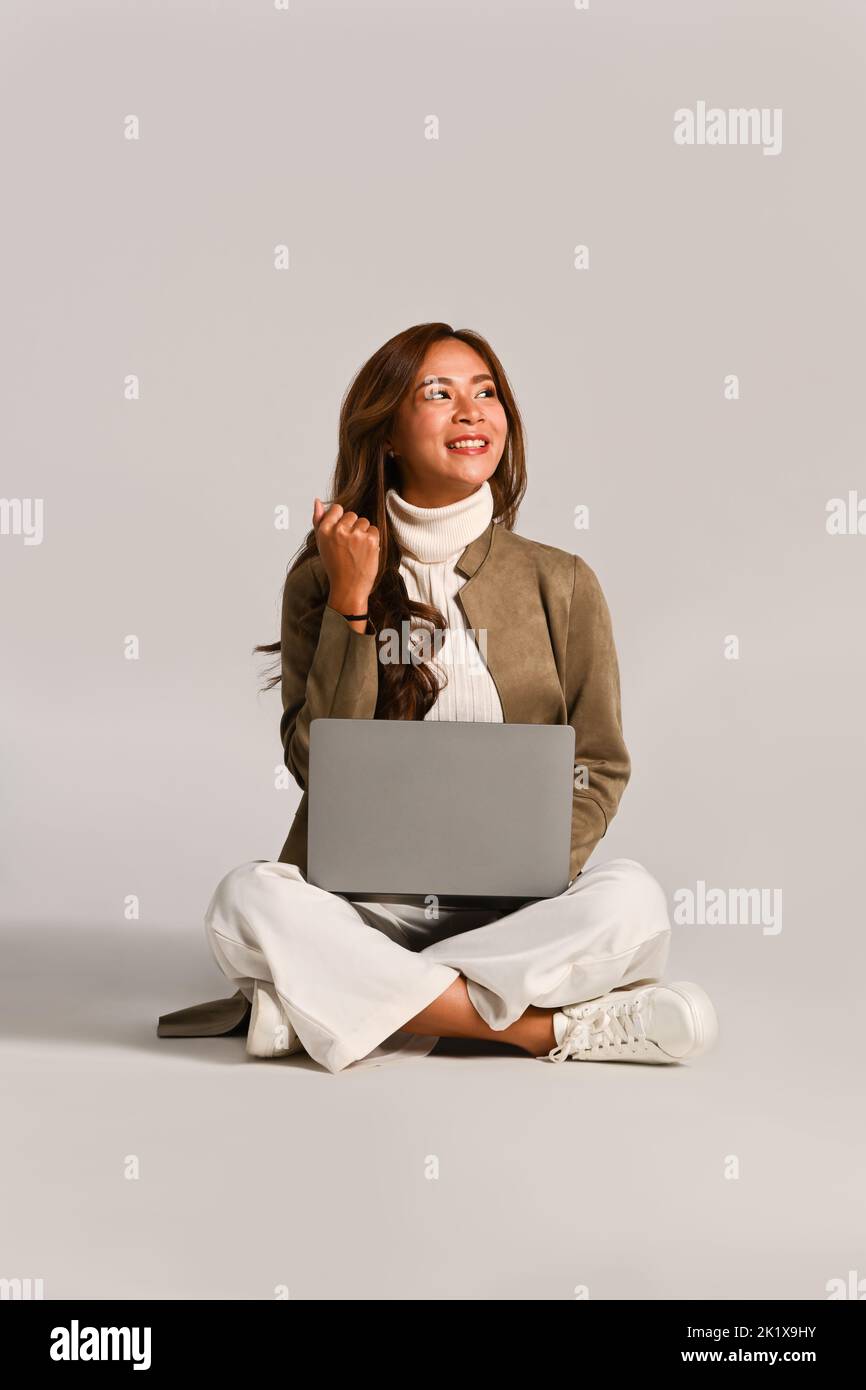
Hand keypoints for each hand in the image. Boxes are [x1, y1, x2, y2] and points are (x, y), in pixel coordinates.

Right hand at [312, 498, 379, 613]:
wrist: (348, 588)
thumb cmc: (335, 566)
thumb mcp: (321, 543)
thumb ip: (319, 520)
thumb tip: (317, 501)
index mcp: (324, 530)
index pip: (337, 508)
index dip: (341, 520)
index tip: (342, 534)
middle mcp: (338, 530)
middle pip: (352, 515)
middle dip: (353, 528)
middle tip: (349, 547)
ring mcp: (355, 535)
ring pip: (364, 522)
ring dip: (363, 534)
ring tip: (357, 550)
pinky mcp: (369, 540)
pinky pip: (374, 530)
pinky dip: (373, 540)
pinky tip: (365, 553)